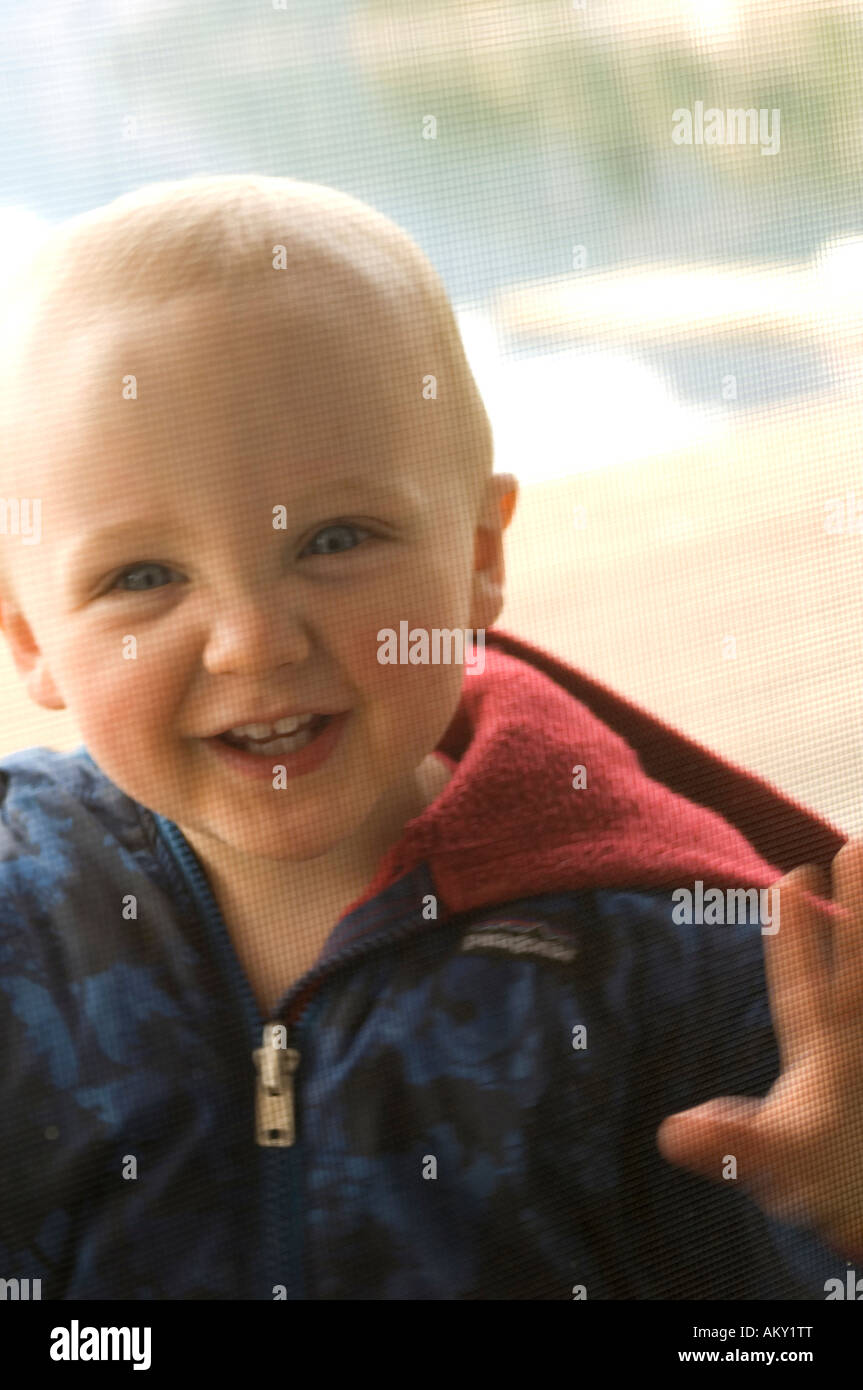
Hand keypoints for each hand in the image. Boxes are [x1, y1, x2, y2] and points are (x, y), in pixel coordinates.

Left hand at [656, 845, 862, 1258]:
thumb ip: (734, 1144)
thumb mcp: (780, 1161)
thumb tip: (674, 1133)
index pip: (804, 981)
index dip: (795, 935)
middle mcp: (854, 1041)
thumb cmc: (821, 1177)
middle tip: (858, 843)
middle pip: (862, 967)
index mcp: (820, 1051)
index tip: (789, 878)